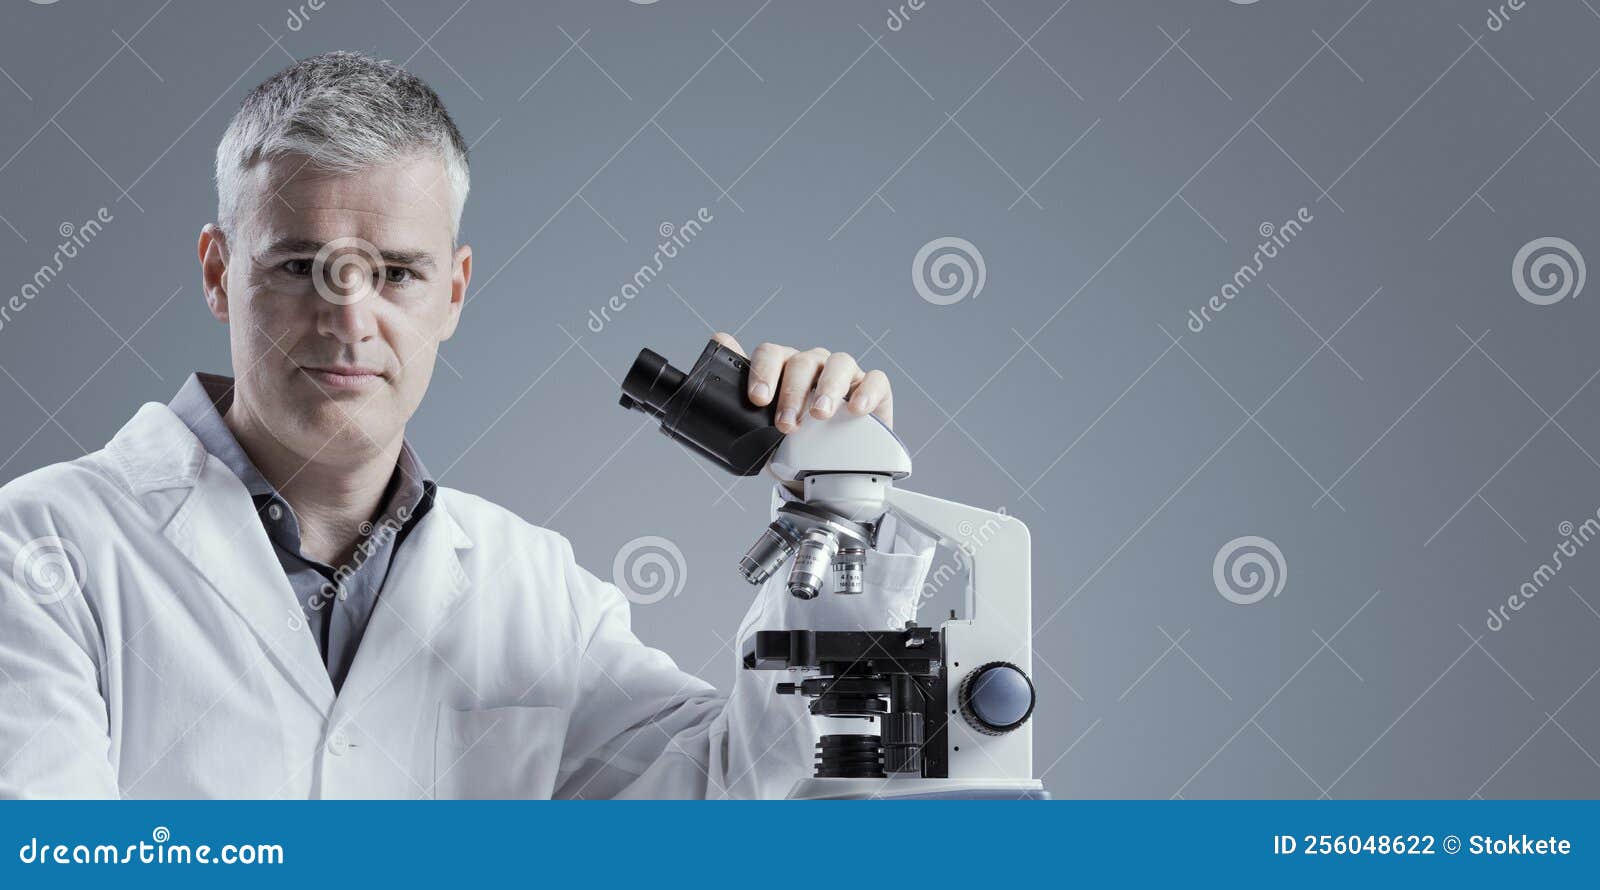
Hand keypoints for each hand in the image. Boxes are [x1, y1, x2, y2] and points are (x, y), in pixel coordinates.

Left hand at [711, 332, 892, 432]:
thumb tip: (720, 340)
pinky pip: (875, 380)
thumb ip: (736, 387)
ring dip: (828, 388)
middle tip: (786, 425)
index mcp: (784, 367)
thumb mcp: (757, 425)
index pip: (772, 355)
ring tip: (819, 414)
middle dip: (792, 394)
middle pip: (802, 362)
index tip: (758, 399)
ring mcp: (845, 375)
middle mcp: (814, 365)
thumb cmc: (788, 444)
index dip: (764, 373)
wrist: (818, 476)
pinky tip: (856, 410)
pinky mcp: (873, 390)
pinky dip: (867, 391)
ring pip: (838, 364)